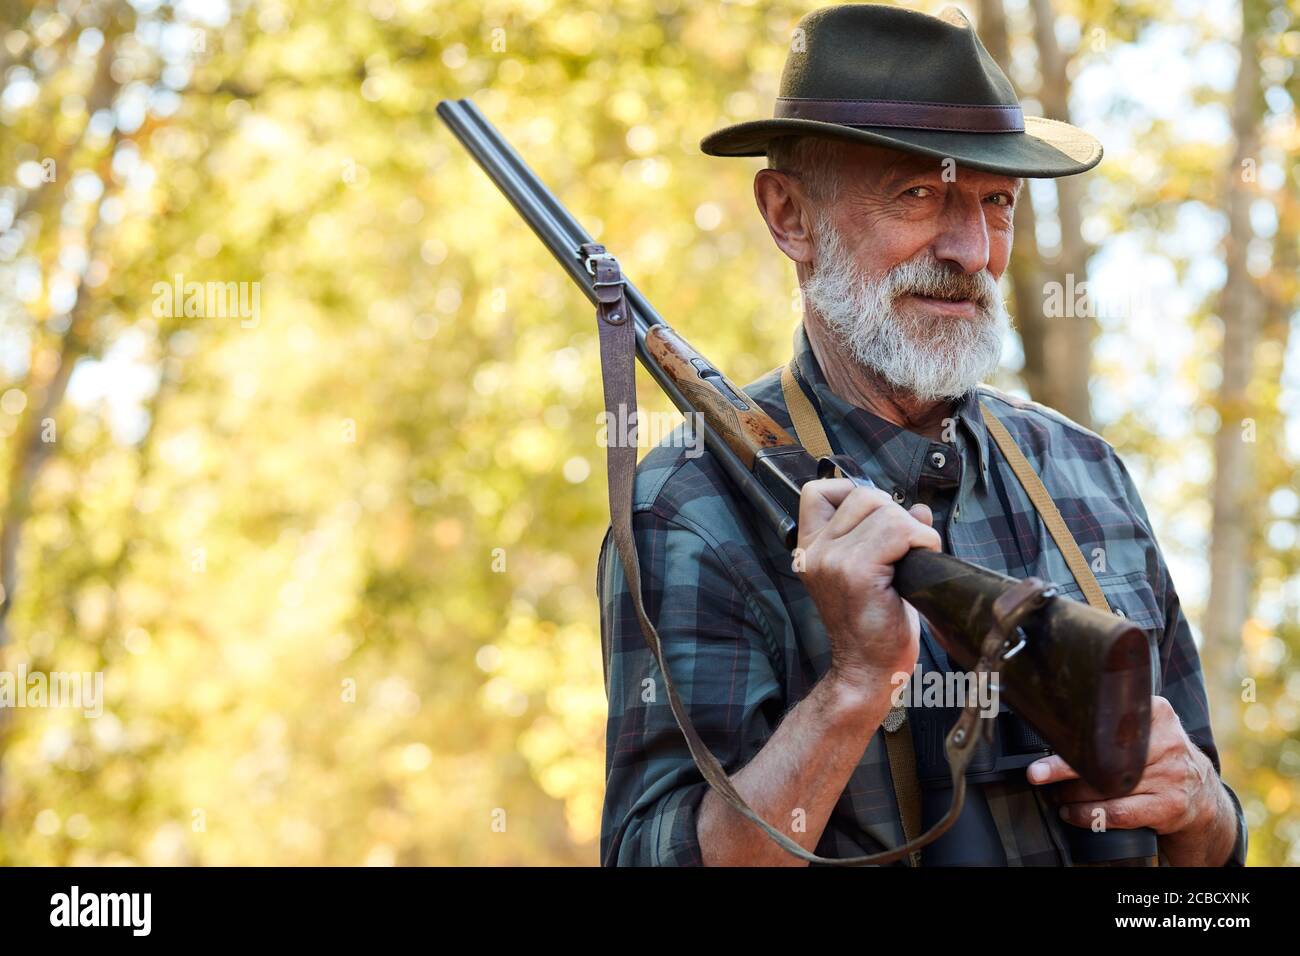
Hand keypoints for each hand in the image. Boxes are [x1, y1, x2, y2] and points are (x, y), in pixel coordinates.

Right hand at [796, 478, 940, 701]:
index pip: (818, 492)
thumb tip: (918, 510)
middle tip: (902, 551)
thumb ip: (887, 534)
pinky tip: (917, 566)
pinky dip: (921, 541)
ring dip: (912, 531)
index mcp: (810, 549)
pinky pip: (900, 530)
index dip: (853, 494)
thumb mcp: (871, 572)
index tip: (874, 524)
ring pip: (885, 510)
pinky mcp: (857, 572)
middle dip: (894, 515)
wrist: (866, 672)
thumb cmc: (872, 628)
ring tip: (911, 561)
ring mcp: (833, 561)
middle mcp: (815, 552)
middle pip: (863, 495)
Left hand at [1026, 695, 1237, 863]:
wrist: (1200, 793)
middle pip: (1105, 756)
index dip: (1077, 732)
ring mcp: (1172, 776)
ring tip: (1053, 795)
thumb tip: (1058, 721)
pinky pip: (1120, 813)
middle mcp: (1168, 743)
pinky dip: (1090, 816)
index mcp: (1158, 714)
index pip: (1110, 720)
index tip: (1051, 736)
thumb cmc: (1160, 756)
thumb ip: (1117, 719)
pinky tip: (1072, 814)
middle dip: (1062, 767)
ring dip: (1071, 795)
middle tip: (1036, 773)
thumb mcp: (1148, 728)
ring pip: (1108, 788)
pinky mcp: (1171, 805)